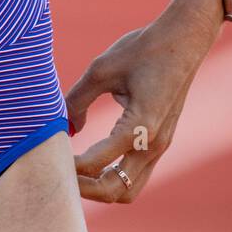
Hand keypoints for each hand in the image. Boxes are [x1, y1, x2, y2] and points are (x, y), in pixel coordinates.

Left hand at [64, 0, 222, 202]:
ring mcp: (161, 145)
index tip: (48, 156)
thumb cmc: (142, 50)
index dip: (69, 165)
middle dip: (85, 188)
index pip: (99, 162)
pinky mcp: (161, 141)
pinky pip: (136, 173)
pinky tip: (91, 160)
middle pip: (116, 190)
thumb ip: (78, 100)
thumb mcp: (101, 70)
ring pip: (129, 189)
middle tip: (58, 172)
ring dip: (100, 187)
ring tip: (73, 170)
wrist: (183, 40)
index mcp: (141, 126)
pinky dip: (113, 176)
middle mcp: (154, 144)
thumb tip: (64, 127)